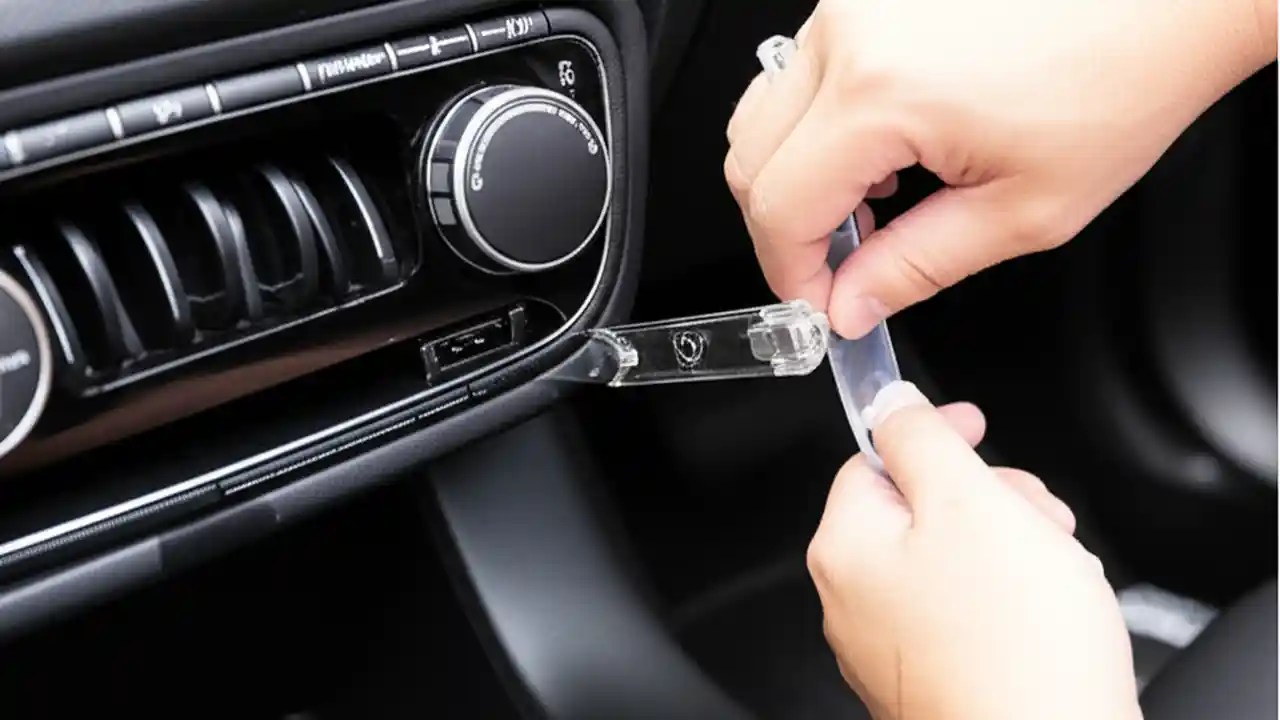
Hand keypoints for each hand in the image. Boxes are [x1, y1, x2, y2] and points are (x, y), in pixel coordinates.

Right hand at [726, 0, 1276, 337]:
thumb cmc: (1121, 76)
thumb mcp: (1023, 210)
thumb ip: (915, 267)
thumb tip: (852, 305)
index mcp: (881, 93)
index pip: (778, 207)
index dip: (789, 273)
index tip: (818, 303)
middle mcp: (850, 34)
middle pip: (749, 157)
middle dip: (785, 228)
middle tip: (843, 265)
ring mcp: (854, 3)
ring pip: (766, 112)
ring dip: (801, 173)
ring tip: (877, 199)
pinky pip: (804, 71)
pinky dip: (824, 124)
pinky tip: (888, 144)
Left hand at [807, 381, 1141, 719]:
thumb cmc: (1013, 644)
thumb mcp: (967, 500)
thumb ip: (921, 438)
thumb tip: (891, 401)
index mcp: (845, 547)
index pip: (872, 458)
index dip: (929, 436)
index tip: (972, 427)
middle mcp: (854, 600)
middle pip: (917, 508)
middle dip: (984, 498)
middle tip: (1033, 513)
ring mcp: (892, 644)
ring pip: (951, 558)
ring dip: (1007, 546)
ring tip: (1051, 571)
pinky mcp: (936, 676)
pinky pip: (968, 611)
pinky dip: (1009, 598)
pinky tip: (1047, 614)